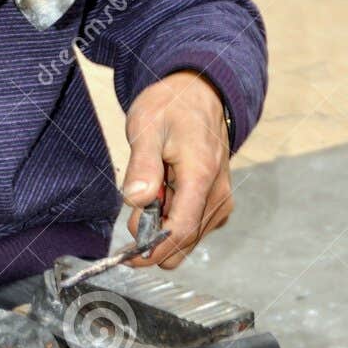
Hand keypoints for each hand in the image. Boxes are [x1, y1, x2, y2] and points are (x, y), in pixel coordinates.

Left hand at [122, 71, 231, 269]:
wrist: (199, 93)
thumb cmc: (172, 106)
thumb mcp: (146, 127)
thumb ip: (142, 165)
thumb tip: (136, 200)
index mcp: (201, 176)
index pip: (178, 232)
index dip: (150, 249)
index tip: (126, 254)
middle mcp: (218, 195)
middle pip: (182, 241)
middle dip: (153, 237)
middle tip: (137, 204)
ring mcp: (221, 202)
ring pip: (187, 239)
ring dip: (162, 227)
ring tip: (154, 188)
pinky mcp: (218, 204)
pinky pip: (192, 228)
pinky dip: (173, 221)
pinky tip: (165, 193)